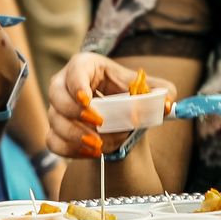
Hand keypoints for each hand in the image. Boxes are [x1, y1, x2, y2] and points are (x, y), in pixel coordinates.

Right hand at [47, 52, 175, 160]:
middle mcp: (65, 85)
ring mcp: (57, 109)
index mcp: (85, 67)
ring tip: (101, 144)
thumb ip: (160, 92)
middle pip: (57, 97)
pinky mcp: (56, 129)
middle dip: (75, 114)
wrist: (119, 116)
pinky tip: (91, 152)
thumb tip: (167, 103)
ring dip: (77, 136)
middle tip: (99, 125)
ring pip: (55, 122)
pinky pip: (53, 141)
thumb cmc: (127, 95)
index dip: (77, 85)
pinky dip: (70, 150)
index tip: (87, 101)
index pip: (74, 71)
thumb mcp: (144, 89)